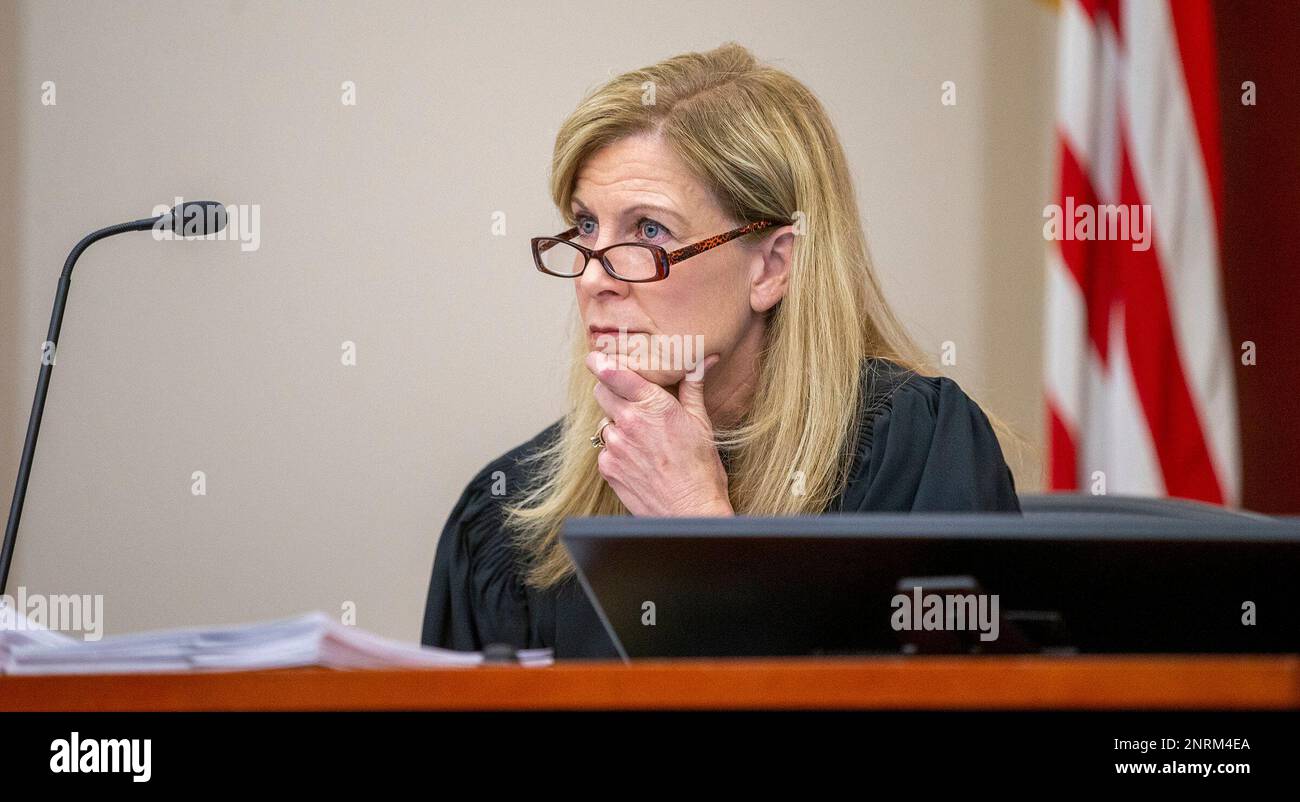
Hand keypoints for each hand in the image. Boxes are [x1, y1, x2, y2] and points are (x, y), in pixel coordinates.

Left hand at [586, 350, 732, 515]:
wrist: (690, 511)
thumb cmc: (700, 469)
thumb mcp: (701, 422)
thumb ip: (693, 386)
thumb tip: (704, 360)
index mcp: (653, 405)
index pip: (613, 373)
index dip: (600, 362)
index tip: (596, 357)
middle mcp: (629, 422)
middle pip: (601, 392)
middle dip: (612, 391)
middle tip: (631, 401)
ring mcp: (615, 446)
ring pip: (605, 422)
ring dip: (618, 424)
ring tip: (643, 440)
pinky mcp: (607, 467)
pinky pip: (605, 449)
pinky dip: (617, 450)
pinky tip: (639, 460)